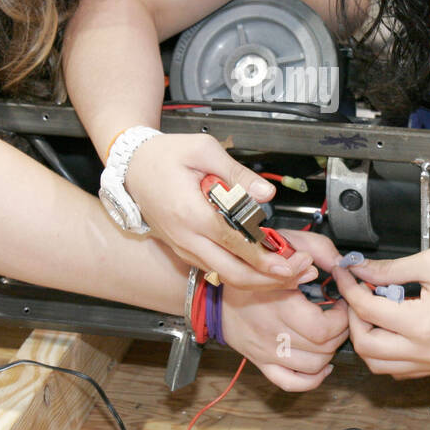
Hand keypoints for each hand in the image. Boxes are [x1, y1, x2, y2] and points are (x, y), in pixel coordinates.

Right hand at [127, 133, 314, 289]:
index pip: (235, 244)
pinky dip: (241, 271)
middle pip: (232, 273)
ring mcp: (183, 247)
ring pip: (224, 276)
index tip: (290, 262)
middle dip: (268, 279)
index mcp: (191, 214)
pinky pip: (215, 268)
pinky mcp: (183, 249)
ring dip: (257, 279)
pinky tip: (263, 264)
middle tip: (297, 273)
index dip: (265, 258)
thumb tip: (266, 194)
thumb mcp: (202, 150)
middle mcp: (186, 238)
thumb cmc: (164, 156)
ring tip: (288, 271)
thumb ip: (237, 173)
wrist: (131, 166)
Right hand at [221, 231, 349, 390]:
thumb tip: (327, 265)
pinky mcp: (261, 362)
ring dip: (330, 353)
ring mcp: (266, 351)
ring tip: (331, 335)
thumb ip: (304, 255)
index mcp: (280, 306)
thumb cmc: (249, 272)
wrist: (213, 293)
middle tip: (341, 318)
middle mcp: (273, 333)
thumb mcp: (278, 250)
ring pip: (312, 366)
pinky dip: (312, 380)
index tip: (342, 303)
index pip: (323, 328)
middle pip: (322, 348)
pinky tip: (322, 366)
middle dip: (341, 333)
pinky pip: (290, 382)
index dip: (342, 319)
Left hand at [334, 249, 429, 378]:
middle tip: (358, 295)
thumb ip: (391, 270)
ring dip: (368, 339)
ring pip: (379, 365)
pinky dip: (386, 353)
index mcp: (422, 324)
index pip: (367, 310)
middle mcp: (425, 352)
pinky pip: (399, 370)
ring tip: (375, 312)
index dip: (350, 288)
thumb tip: (361, 271)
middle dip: (353, 319)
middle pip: (365, 347)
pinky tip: (392, 327)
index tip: (345, 274)